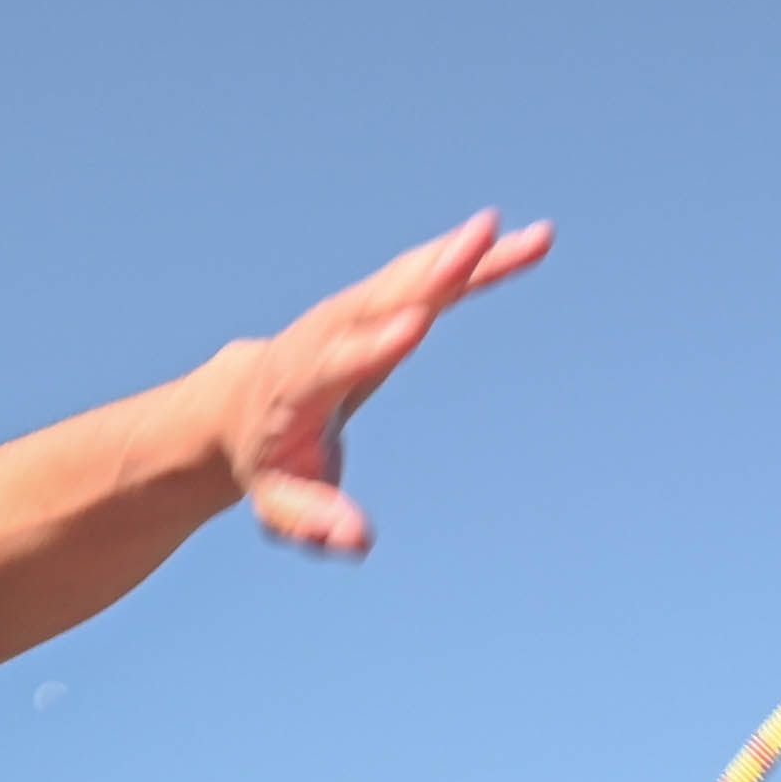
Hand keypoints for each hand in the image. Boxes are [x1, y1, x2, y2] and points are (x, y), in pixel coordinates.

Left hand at [220, 210, 553, 554]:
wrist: (246, 402)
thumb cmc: (267, 460)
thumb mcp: (278, 501)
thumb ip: (312, 520)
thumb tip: (357, 542)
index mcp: (301, 382)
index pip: (340, 358)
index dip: (376, 343)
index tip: (416, 323)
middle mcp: (331, 333)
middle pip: (385, 298)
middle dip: (434, 271)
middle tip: (481, 241)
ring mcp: (358, 311)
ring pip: (417, 275)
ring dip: (472, 254)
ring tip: (535, 239)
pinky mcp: (386, 304)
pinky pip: (435, 276)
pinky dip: (479, 259)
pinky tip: (530, 244)